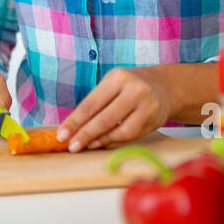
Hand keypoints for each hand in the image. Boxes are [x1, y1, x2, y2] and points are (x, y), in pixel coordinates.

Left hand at [56, 66, 172, 151]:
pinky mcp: (155, 119)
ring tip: (88, 145)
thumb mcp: (111, 86)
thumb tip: (71, 129)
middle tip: (72, 146)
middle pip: (105, 118)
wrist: (162, 86)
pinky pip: (132, 136)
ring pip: (120, 130)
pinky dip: (115, 142)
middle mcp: (134, 89)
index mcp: (117, 77)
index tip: (62, 135)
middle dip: (85, 135)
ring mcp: (147, 105)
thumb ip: (94, 104)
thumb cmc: (128, 87)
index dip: (75, 122)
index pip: (91, 103)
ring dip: (101, 141)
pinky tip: (104, 143)